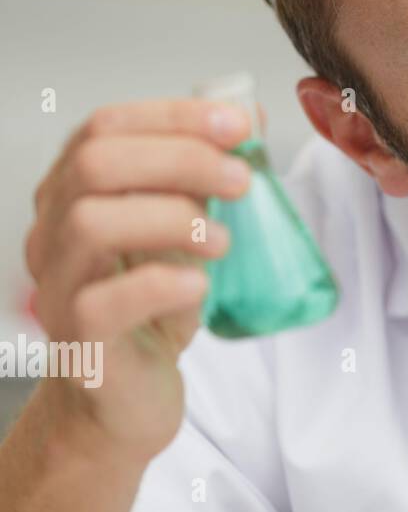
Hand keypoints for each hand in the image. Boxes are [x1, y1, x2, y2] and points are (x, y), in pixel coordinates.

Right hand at [23, 100, 251, 464]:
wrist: (129, 396)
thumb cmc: (155, 305)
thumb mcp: (188, 227)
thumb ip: (209, 174)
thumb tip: (250, 116)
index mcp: (75, 192)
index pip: (105, 126)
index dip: (174, 115)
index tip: (239, 124)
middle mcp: (53, 231)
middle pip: (95, 163)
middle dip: (181, 158)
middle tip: (242, 181)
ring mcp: (57, 286)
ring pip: (90, 223)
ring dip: (173, 218)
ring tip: (222, 242)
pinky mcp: (78, 341)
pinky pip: (102, 302)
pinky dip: (161, 284)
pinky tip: (200, 284)